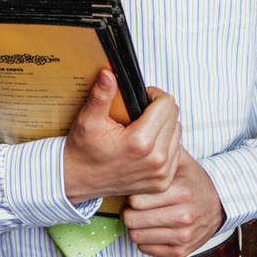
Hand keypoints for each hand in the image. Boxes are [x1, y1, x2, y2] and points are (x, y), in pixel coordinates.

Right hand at [63, 71, 180, 203]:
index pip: (167, 104)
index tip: (140, 97)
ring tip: (142, 127)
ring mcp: (161, 174)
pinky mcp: (163, 183)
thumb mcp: (88, 119)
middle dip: (159, 108)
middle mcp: (156, 160)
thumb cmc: (83, 149)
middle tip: (139, 111)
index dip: (153, 94)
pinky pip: (175, 152)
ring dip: (163, 125)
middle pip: (174, 117)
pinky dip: (165, 143)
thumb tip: (108, 73)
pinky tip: (147, 144)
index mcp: (140, 142)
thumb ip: (102, 95)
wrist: (79, 179)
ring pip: (177, 133)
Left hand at [121, 146, 225, 256]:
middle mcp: (183, 216)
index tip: (135, 188)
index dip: (131, 192)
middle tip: (135, 203)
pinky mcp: (182, 251)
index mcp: (181, 192)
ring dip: (135, 225)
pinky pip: (146, 249)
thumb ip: (161, 148)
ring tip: (142, 214)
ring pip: (136, 235)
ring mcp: (183, 236)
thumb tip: (139, 130)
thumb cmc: (192, 180)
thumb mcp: (181, 161)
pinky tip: (151, 227)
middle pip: (132, 218)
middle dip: (129, 210)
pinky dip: (144, 239)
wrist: (219, 204)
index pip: (135, 198)